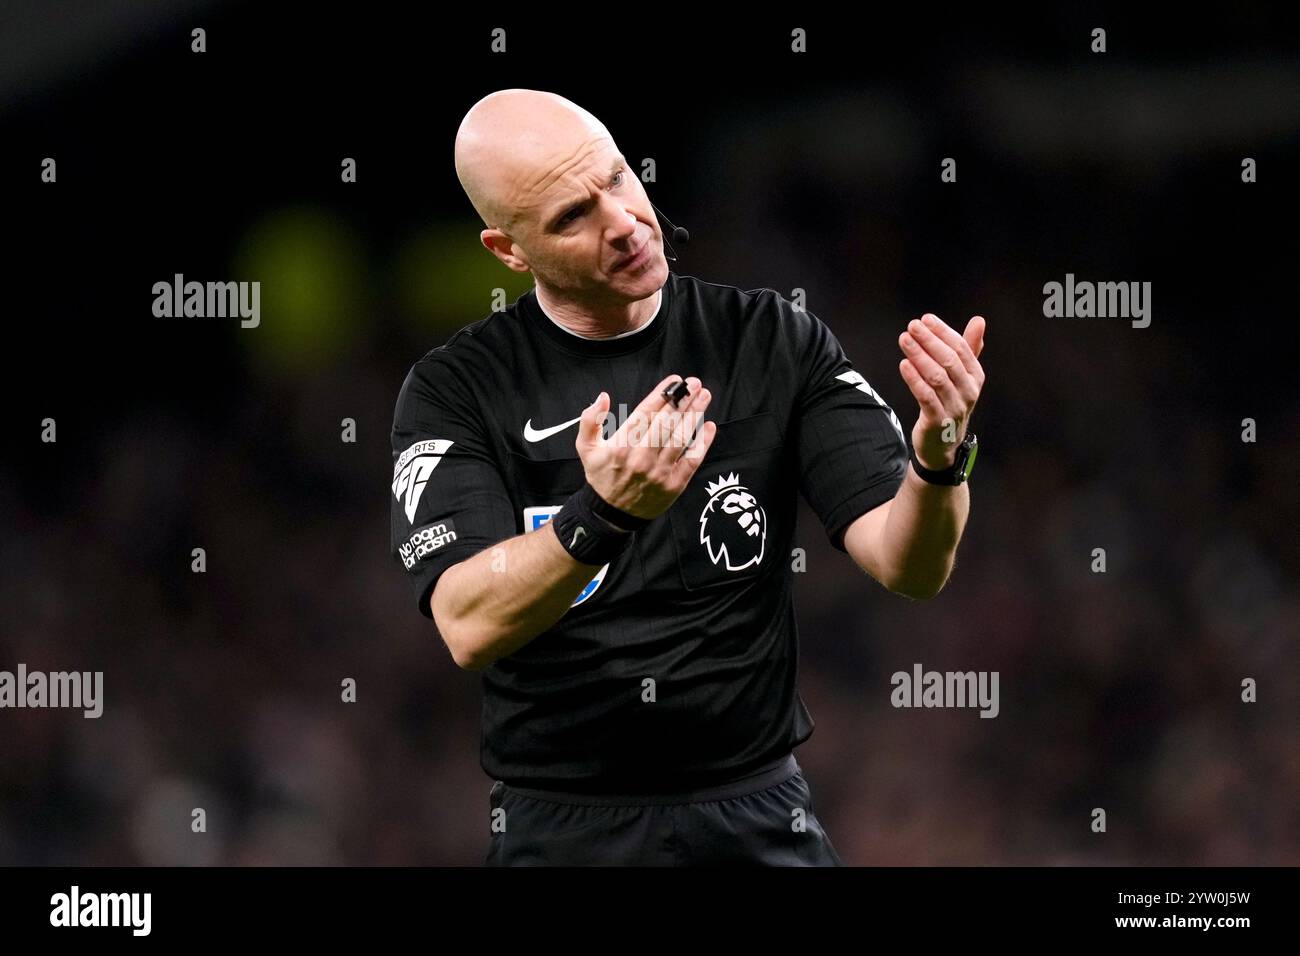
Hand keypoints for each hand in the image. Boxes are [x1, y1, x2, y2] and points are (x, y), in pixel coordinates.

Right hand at [576, 374, 716, 519]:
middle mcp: (642, 457)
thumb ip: (590, 420)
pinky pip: (692, 460)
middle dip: (683, 400)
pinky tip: (708, 426)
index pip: (646, 413)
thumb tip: (602, 397)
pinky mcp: (674, 484)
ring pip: (681, 438)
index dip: (662, 394)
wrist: (611, 514)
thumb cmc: (602, 476)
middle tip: (694, 384)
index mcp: (621, 445)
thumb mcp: (586, 448)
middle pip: (667, 422)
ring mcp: (660, 472)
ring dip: (694, 415)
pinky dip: (702, 443)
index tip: (674, 380)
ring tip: (704, 397)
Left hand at [898, 314, 985, 469]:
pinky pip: (925, 396)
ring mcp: (954, 407)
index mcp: (975, 377)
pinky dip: (914, 379)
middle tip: (912, 326)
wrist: (943, 444)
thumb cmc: (950, 402)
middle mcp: (968, 391)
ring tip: (904, 340)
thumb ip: (969, 348)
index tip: (925, 319)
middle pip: (948, 360)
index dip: (943, 332)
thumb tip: (979, 320)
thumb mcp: (962, 376)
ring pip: (936, 377)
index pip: (961, 348)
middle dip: (929, 341)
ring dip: (919, 356)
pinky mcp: (938, 421)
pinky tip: (904, 364)